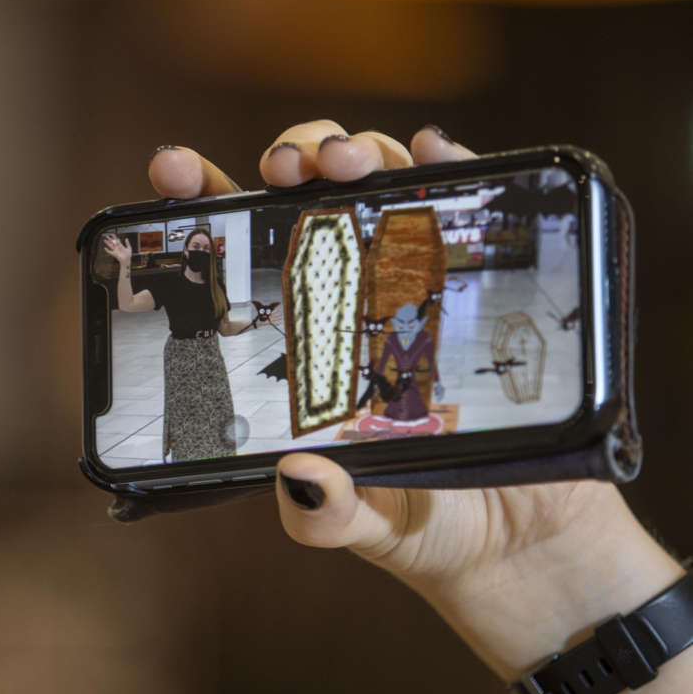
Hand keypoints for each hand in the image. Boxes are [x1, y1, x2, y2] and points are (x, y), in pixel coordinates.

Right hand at [102, 234, 132, 266]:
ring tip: (104, 240)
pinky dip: (107, 250)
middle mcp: (117, 248)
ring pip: (110, 246)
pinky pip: (110, 252)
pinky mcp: (114, 254)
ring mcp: (115, 251)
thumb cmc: (128, 255)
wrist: (127, 260)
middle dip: (110, 239)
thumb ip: (127, 243)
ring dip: (107, 243)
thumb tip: (126, 238)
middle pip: (113, 242)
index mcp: (120, 246)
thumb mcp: (129, 248)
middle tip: (107, 236)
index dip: (114, 237)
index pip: (117, 240)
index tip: (112, 234)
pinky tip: (105, 248)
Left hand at [147, 124, 679, 678]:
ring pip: (376, 182)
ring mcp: (412, 279)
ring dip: (356, 151)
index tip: (171, 172)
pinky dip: (447, 162)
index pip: (235, 259)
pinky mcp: (480, 277)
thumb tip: (301, 480)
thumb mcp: (362, 525)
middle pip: (305, 198)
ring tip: (345, 164)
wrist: (523, 542)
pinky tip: (432, 152)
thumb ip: (323, 517)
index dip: (200, 204)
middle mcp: (345, 297)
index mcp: (292, 342)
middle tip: (285, 171)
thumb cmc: (422, 523)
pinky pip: (464, 201)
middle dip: (289, 159)